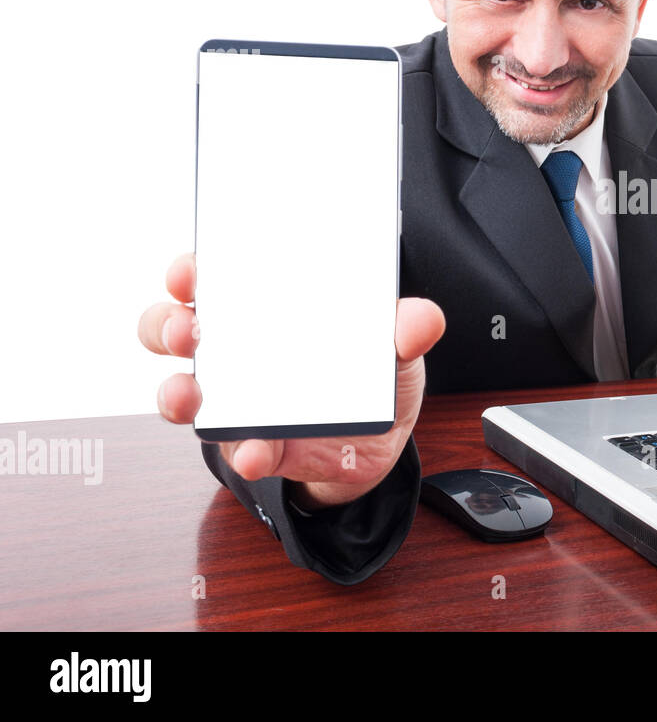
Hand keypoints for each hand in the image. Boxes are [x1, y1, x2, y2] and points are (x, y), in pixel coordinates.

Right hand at [138, 252, 444, 508]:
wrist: (381, 439)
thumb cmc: (371, 371)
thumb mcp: (395, 344)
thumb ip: (406, 328)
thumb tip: (423, 318)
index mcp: (264, 308)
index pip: (211, 277)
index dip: (190, 270)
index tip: (189, 271)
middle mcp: (235, 351)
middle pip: (176, 329)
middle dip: (167, 325)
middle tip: (185, 328)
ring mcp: (237, 401)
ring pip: (184, 393)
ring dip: (177, 393)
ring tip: (191, 394)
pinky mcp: (257, 445)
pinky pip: (240, 449)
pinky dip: (246, 452)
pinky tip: (257, 451)